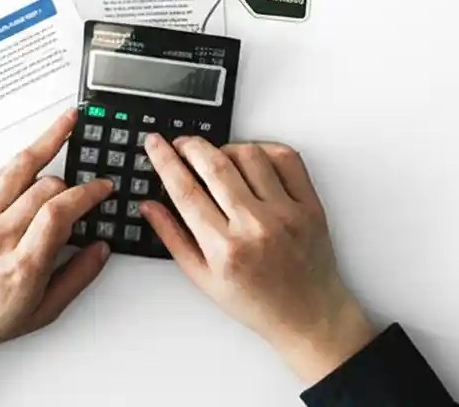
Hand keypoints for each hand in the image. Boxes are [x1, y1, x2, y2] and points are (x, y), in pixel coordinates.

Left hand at [0, 109, 112, 379]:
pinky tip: (33, 151)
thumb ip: (78, 277)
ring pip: (20, 168)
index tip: (103, 188)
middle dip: (73, 183)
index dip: (87, 193)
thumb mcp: (43, 311)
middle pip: (45, 188)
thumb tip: (101, 249)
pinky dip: (19, 160)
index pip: (60, 212)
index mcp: (22, 265)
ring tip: (66, 123)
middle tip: (88, 184)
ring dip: (47, 140)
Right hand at [140, 136, 375, 383]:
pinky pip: (286, 158)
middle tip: (181, 143)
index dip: (164, 161)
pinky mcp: (309, 204)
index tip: (155, 144)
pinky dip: (264, 149)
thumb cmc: (256, 302)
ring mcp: (286, 213)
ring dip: (225, 148)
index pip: (185, 191)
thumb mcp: (204, 279)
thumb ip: (173, 238)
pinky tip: (252, 159)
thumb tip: (149, 206)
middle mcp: (256, 227)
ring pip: (249, 155)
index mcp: (225, 249)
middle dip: (190, 146)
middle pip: (214, 165)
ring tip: (217, 158)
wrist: (307, 315)